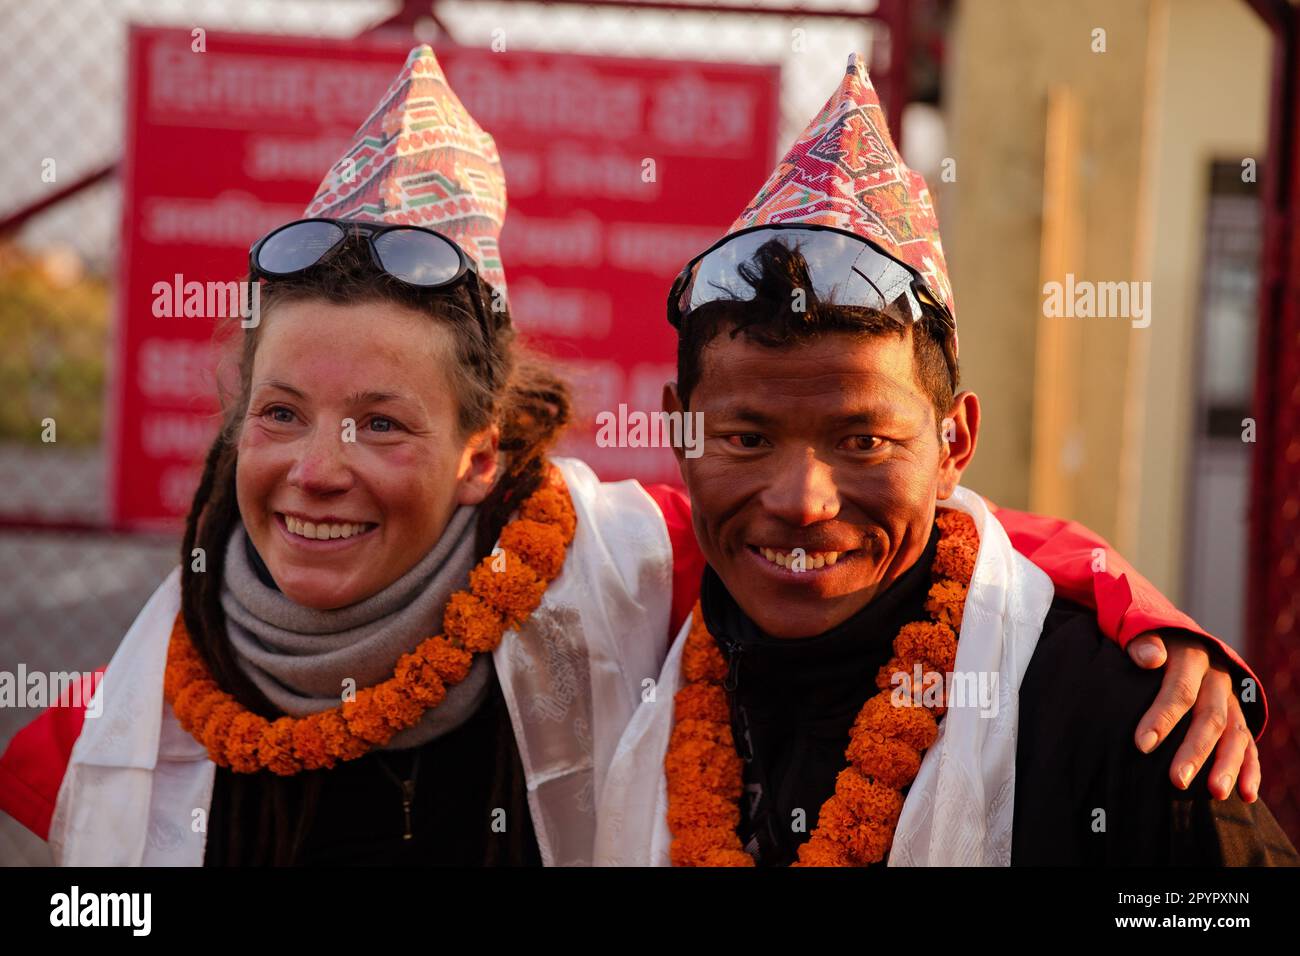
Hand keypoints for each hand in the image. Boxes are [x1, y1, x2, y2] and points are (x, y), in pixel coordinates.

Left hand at [1127, 631, 1258, 802]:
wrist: (1175, 637)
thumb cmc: (1144, 642)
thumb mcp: (1136, 631)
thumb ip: (1140, 642)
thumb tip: (1151, 657)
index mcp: (1191, 657)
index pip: (1179, 689)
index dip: (1162, 717)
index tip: (1141, 744)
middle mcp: (1217, 678)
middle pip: (1210, 717)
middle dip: (1194, 751)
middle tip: (1176, 780)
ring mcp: (1230, 699)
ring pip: (1235, 734)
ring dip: (1227, 765)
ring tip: (1216, 793)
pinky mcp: (1237, 716)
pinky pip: (1249, 744)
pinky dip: (1250, 770)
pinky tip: (1246, 795)